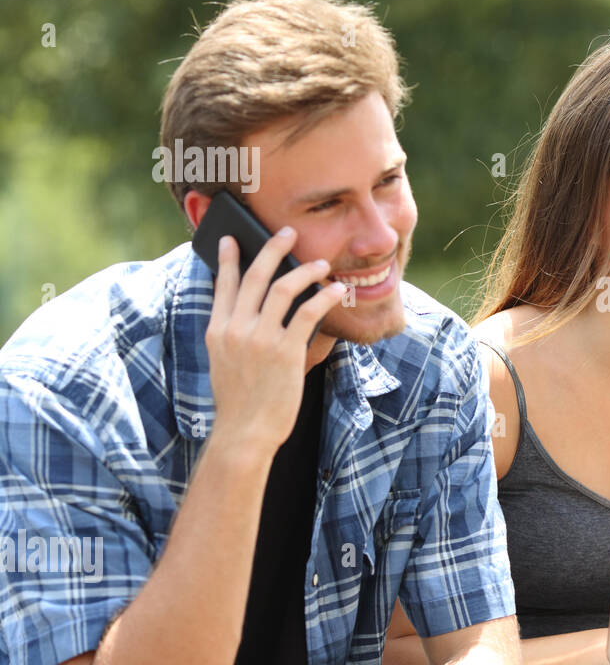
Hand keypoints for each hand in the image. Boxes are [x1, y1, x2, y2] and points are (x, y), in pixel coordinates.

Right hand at [205, 228, 347, 450]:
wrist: (244, 432)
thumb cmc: (241, 402)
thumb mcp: (224, 364)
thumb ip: (234, 336)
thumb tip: (252, 313)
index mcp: (217, 331)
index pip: (222, 285)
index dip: (229, 259)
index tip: (232, 239)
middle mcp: (235, 329)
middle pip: (254, 276)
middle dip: (272, 249)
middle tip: (287, 232)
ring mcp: (260, 338)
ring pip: (283, 288)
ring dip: (305, 270)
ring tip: (321, 263)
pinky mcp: (285, 350)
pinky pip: (309, 312)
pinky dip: (325, 297)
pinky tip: (337, 290)